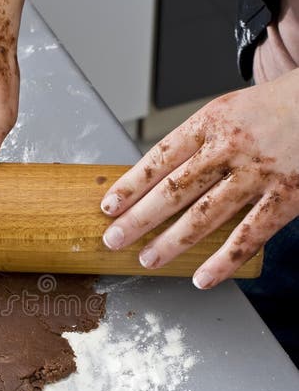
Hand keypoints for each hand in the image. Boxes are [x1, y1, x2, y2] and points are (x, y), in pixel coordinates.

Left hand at [101, 69, 298, 287]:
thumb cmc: (269, 111)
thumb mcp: (227, 112)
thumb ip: (195, 144)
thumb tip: (152, 183)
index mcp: (211, 122)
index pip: (160, 157)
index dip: (131, 185)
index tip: (109, 207)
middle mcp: (231, 146)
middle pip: (175, 189)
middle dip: (139, 218)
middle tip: (113, 240)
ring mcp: (259, 173)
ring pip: (206, 215)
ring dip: (172, 241)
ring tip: (147, 259)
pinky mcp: (287, 196)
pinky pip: (250, 235)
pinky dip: (224, 260)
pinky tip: (202, 278)